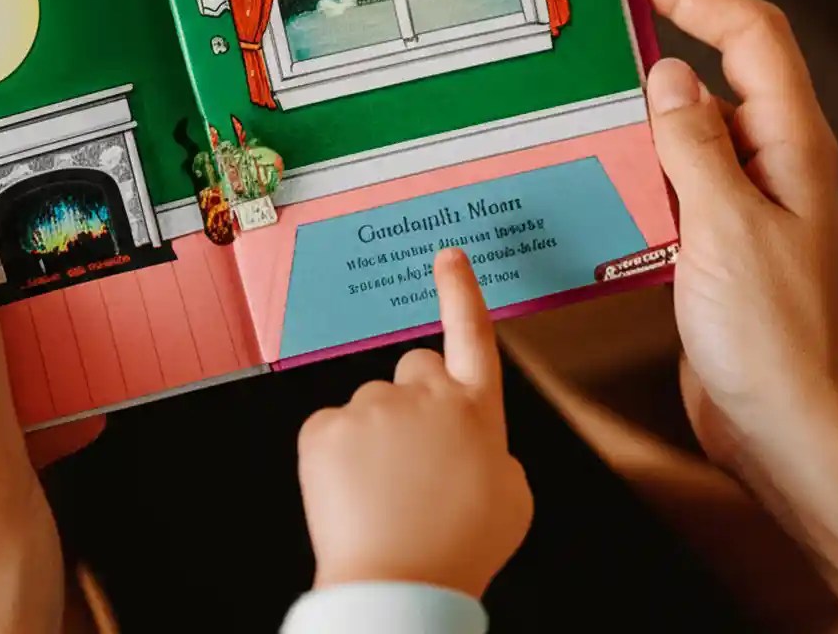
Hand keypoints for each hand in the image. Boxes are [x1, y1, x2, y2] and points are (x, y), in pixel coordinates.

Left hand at [297, 249, 532, 598]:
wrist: (400, 582)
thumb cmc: (461, 547)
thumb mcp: (513, 496)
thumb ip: (495, 451)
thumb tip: (471, 442)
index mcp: (475, 409)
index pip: (472, 333)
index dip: (461, 291)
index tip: (448, 256)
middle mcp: (424, 395)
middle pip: (415, 367)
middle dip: (414, 396)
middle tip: (414, 454)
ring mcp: (370, 409)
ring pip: (370, 406)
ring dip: (375, 436)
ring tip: (384, 491)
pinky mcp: (324, 428)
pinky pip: (330, 428)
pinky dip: (337, 455)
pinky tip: (354, 492)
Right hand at [641, 0, 837, 599]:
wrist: (789, 426)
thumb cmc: (776, 340)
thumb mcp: (726, 228)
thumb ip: (695, 147)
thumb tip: (671, 77)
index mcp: (791, 148)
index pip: (751, 37)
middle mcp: (774, 167)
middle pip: (718, 78)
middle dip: (659, 51)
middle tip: (594, 43)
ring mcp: (746, 208)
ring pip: (689, 137)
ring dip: (641, 122)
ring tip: (580, 115)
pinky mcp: (718, 246)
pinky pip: (675, 190)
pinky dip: (638, 178)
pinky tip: (597, 188)